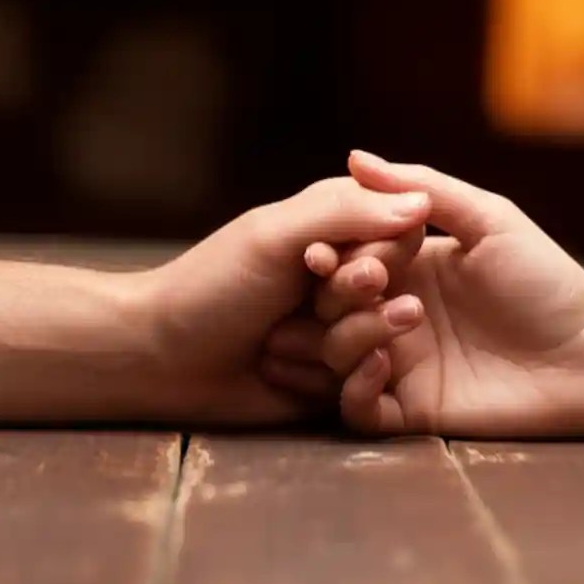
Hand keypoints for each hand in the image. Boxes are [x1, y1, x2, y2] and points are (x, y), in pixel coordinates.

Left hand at [136, 176, 429, 421]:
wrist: (160, 359)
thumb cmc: (211, 286)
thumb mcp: (277, 236)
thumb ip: (347, 213)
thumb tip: (423, 199)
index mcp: (334, 232)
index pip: (400, 236)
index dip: (381, 257)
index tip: (330, 266)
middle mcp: (343, 280)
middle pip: (398, 292)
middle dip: (357, 307)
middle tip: (315, 306)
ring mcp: (339, 331)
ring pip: (382, 342)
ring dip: (339, 346)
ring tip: (282, 344)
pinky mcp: (332, 380)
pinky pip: (362, 384)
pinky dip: (326, 380)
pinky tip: (283, 374)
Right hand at [316, 151, 583, 434]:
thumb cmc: (548, 283)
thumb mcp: (489, 221)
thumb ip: (423, 188)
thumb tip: (353, 157)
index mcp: (407, 266)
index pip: (344, 255)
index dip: (332, 250)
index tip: (330, 247)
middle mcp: (393, 312)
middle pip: (327, 303)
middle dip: (339, 290)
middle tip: (374, 280)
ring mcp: (400, 363)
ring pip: (333, 353)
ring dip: (353, 331)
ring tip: (407, 316)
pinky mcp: (410, 410)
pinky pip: (355, 408)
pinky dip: (355, 387)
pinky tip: (384, 363)